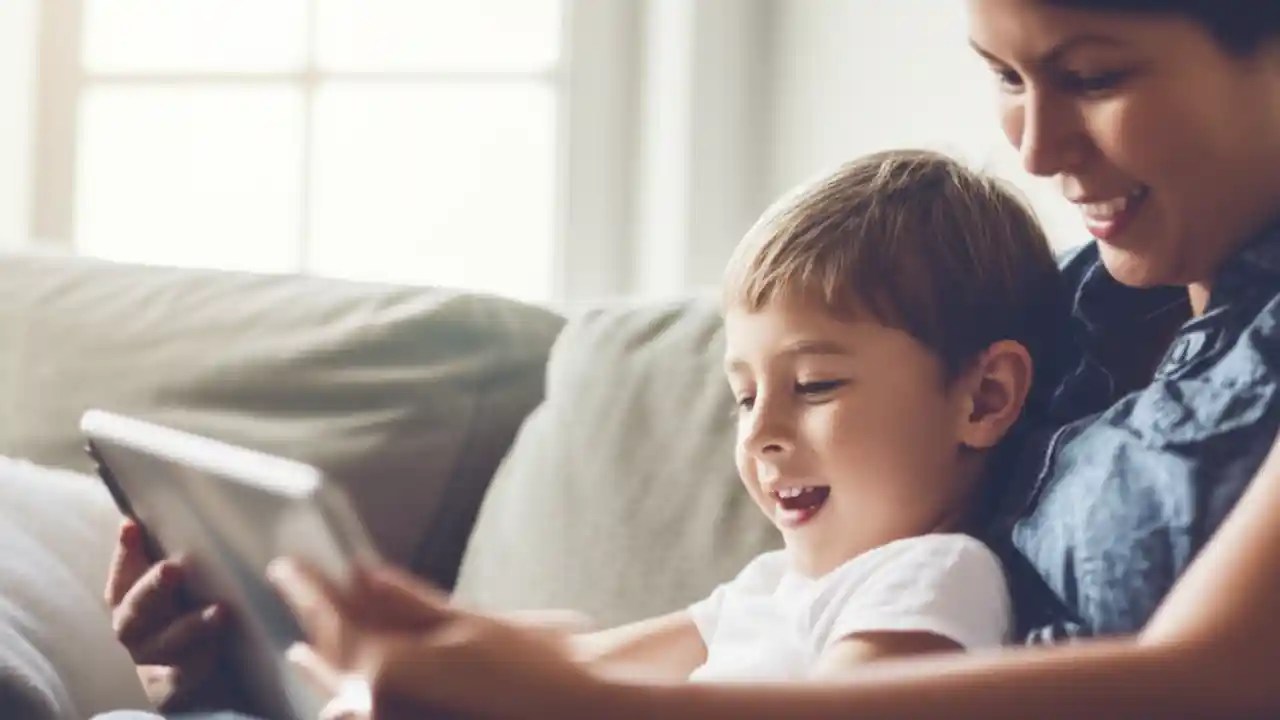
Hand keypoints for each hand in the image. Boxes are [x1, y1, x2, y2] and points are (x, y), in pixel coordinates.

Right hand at [104, 519, 230, 710]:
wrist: (194, 674)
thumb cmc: (184, 612)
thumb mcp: (181, 584)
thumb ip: (180, 556)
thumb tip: (198, 506)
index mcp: (130, 597)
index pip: (123, 571)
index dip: (125, 551)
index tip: (131, 525)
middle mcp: (133, 627)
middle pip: (136, 607)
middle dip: (153, 587)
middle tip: (173, 569)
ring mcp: (150, 657)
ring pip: (163, 641)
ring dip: (189, 626)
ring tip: (220, 611)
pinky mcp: (170, 685)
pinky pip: (181, 675)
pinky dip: (197, 663)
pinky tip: (216, 651)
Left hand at [268, 559, 608, 719]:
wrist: (563, 715)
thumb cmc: (525, 671)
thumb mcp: (467, 624)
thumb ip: (409, 602)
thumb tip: (366, 575)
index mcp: (388, 670)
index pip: (333, 620)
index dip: (308, 589)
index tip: (286, 564)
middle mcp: (380, 705)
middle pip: (332, 658)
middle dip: (312, 623)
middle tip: (293, 593)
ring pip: (343, 691)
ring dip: (326, 663)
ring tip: (301, 646)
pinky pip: (366, 709)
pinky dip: (349, 691)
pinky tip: (340, 691)